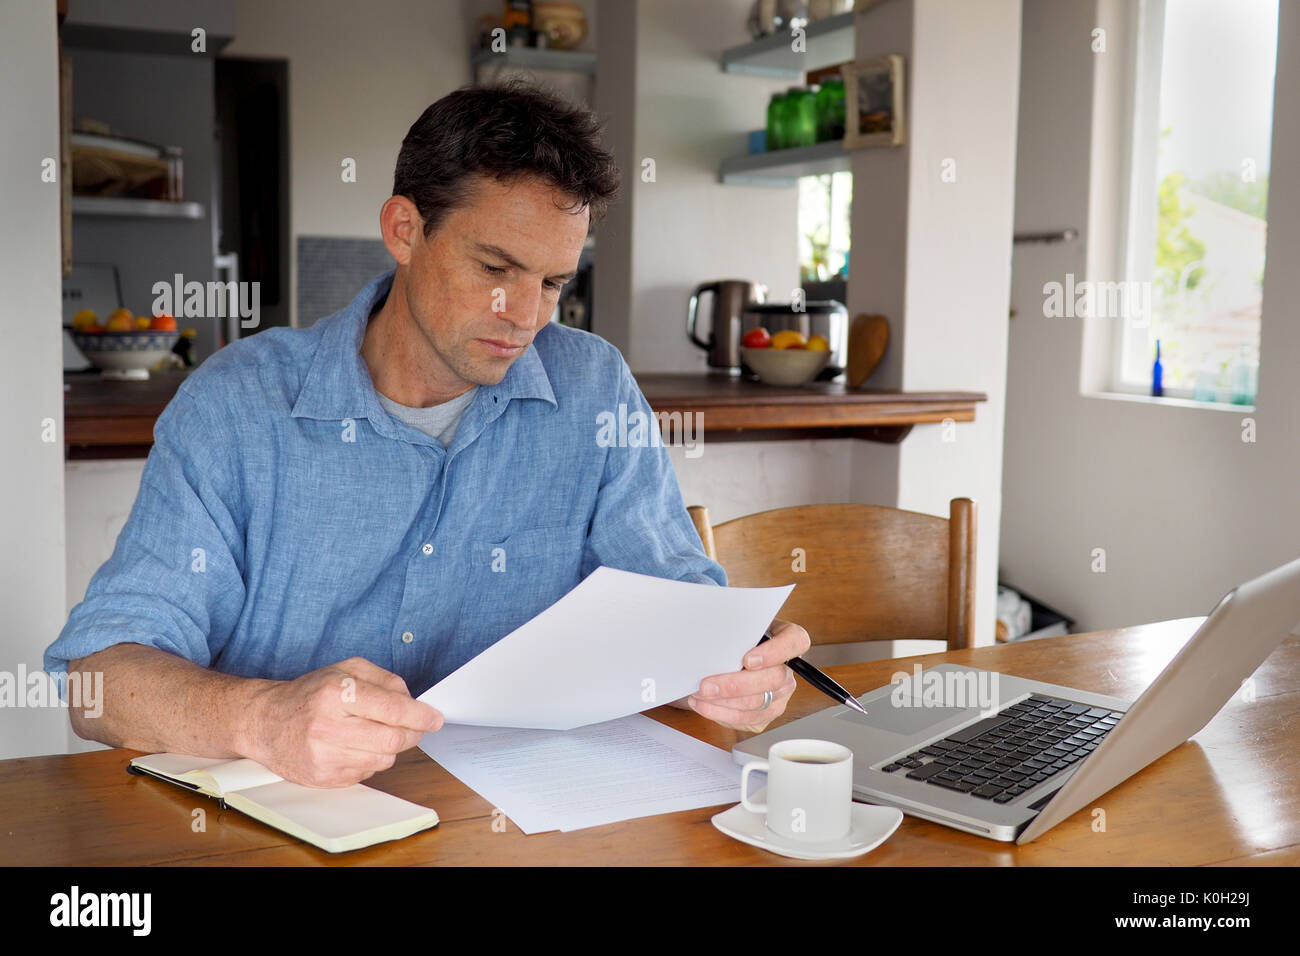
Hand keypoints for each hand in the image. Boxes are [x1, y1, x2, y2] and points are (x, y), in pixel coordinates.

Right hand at [242, 656, 442, 786]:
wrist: (265, 722)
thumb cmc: (310, 693)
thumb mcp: (347, 669)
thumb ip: (385, 680)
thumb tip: (414, 701)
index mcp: (336, 693)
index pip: (393, 710)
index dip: (420, 716)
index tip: (435, 718)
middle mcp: (327, 726)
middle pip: (393, 741)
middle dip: (412, 734)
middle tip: (414, 728)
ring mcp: (323, 756)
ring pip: (383, 761)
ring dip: (390, 748)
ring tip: (374, 733)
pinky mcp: (322, 778)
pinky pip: (366, 774)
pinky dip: (370, 761)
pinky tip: (355, 747)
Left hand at [682, 619, 809, 733]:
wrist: (732, 660)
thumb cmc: (738, 642)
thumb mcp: (740, 630)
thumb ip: (737, 633)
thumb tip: (715, 642)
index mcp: (789, 641)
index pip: (795, 642)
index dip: (774, 652)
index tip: (747, 659)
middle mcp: (788, 670)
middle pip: (773, 679)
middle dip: (735, 685)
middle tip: (707, 685)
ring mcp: (781, 695)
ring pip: (757, 704)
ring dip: (723, 702)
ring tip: (699, 695)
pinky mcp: (767, 714)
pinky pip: (746, 719)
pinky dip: (720, 713)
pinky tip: (704, 705)